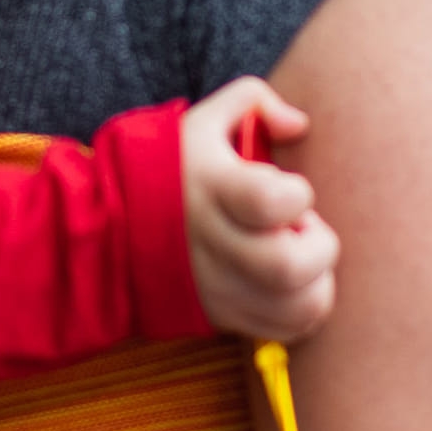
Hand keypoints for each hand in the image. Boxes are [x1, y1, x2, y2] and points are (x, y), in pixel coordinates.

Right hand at [181, 78, 337, 340]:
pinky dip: (305, 308)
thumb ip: (256, 100)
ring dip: (317, 280)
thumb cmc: (172, 167)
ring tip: (295, 254)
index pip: (271, 201)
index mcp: (211, 187)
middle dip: (319, 245)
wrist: (113, 229)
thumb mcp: (204, 119)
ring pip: (299, 305)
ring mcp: (218, 287)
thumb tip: (299, 125)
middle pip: (289, 266)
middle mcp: (214, 244)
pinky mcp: (224, 317)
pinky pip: (289, 329)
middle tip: (300, 228)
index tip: (286, 188)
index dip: (297, 195)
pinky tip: (289, 282)